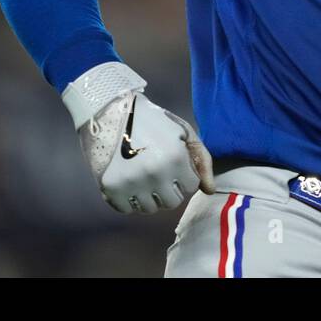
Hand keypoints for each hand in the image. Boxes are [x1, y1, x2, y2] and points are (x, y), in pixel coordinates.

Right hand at [63, 63, 214, 214]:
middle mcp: (154, 174)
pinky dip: (128, 199)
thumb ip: (201, 161)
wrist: (110, 111)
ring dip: (149, 195)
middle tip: (159, 171)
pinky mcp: (110, 188)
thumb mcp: (183, 132)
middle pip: (172, 202)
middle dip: (170, 189)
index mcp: (175, 158)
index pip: (190, 187)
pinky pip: (127, 209)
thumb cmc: (152, 121)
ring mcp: (131, 183)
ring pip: (150, 208)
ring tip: (143, 175)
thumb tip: (210, 191)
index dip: (184, 175)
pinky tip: (128, 180)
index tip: (174, 164)